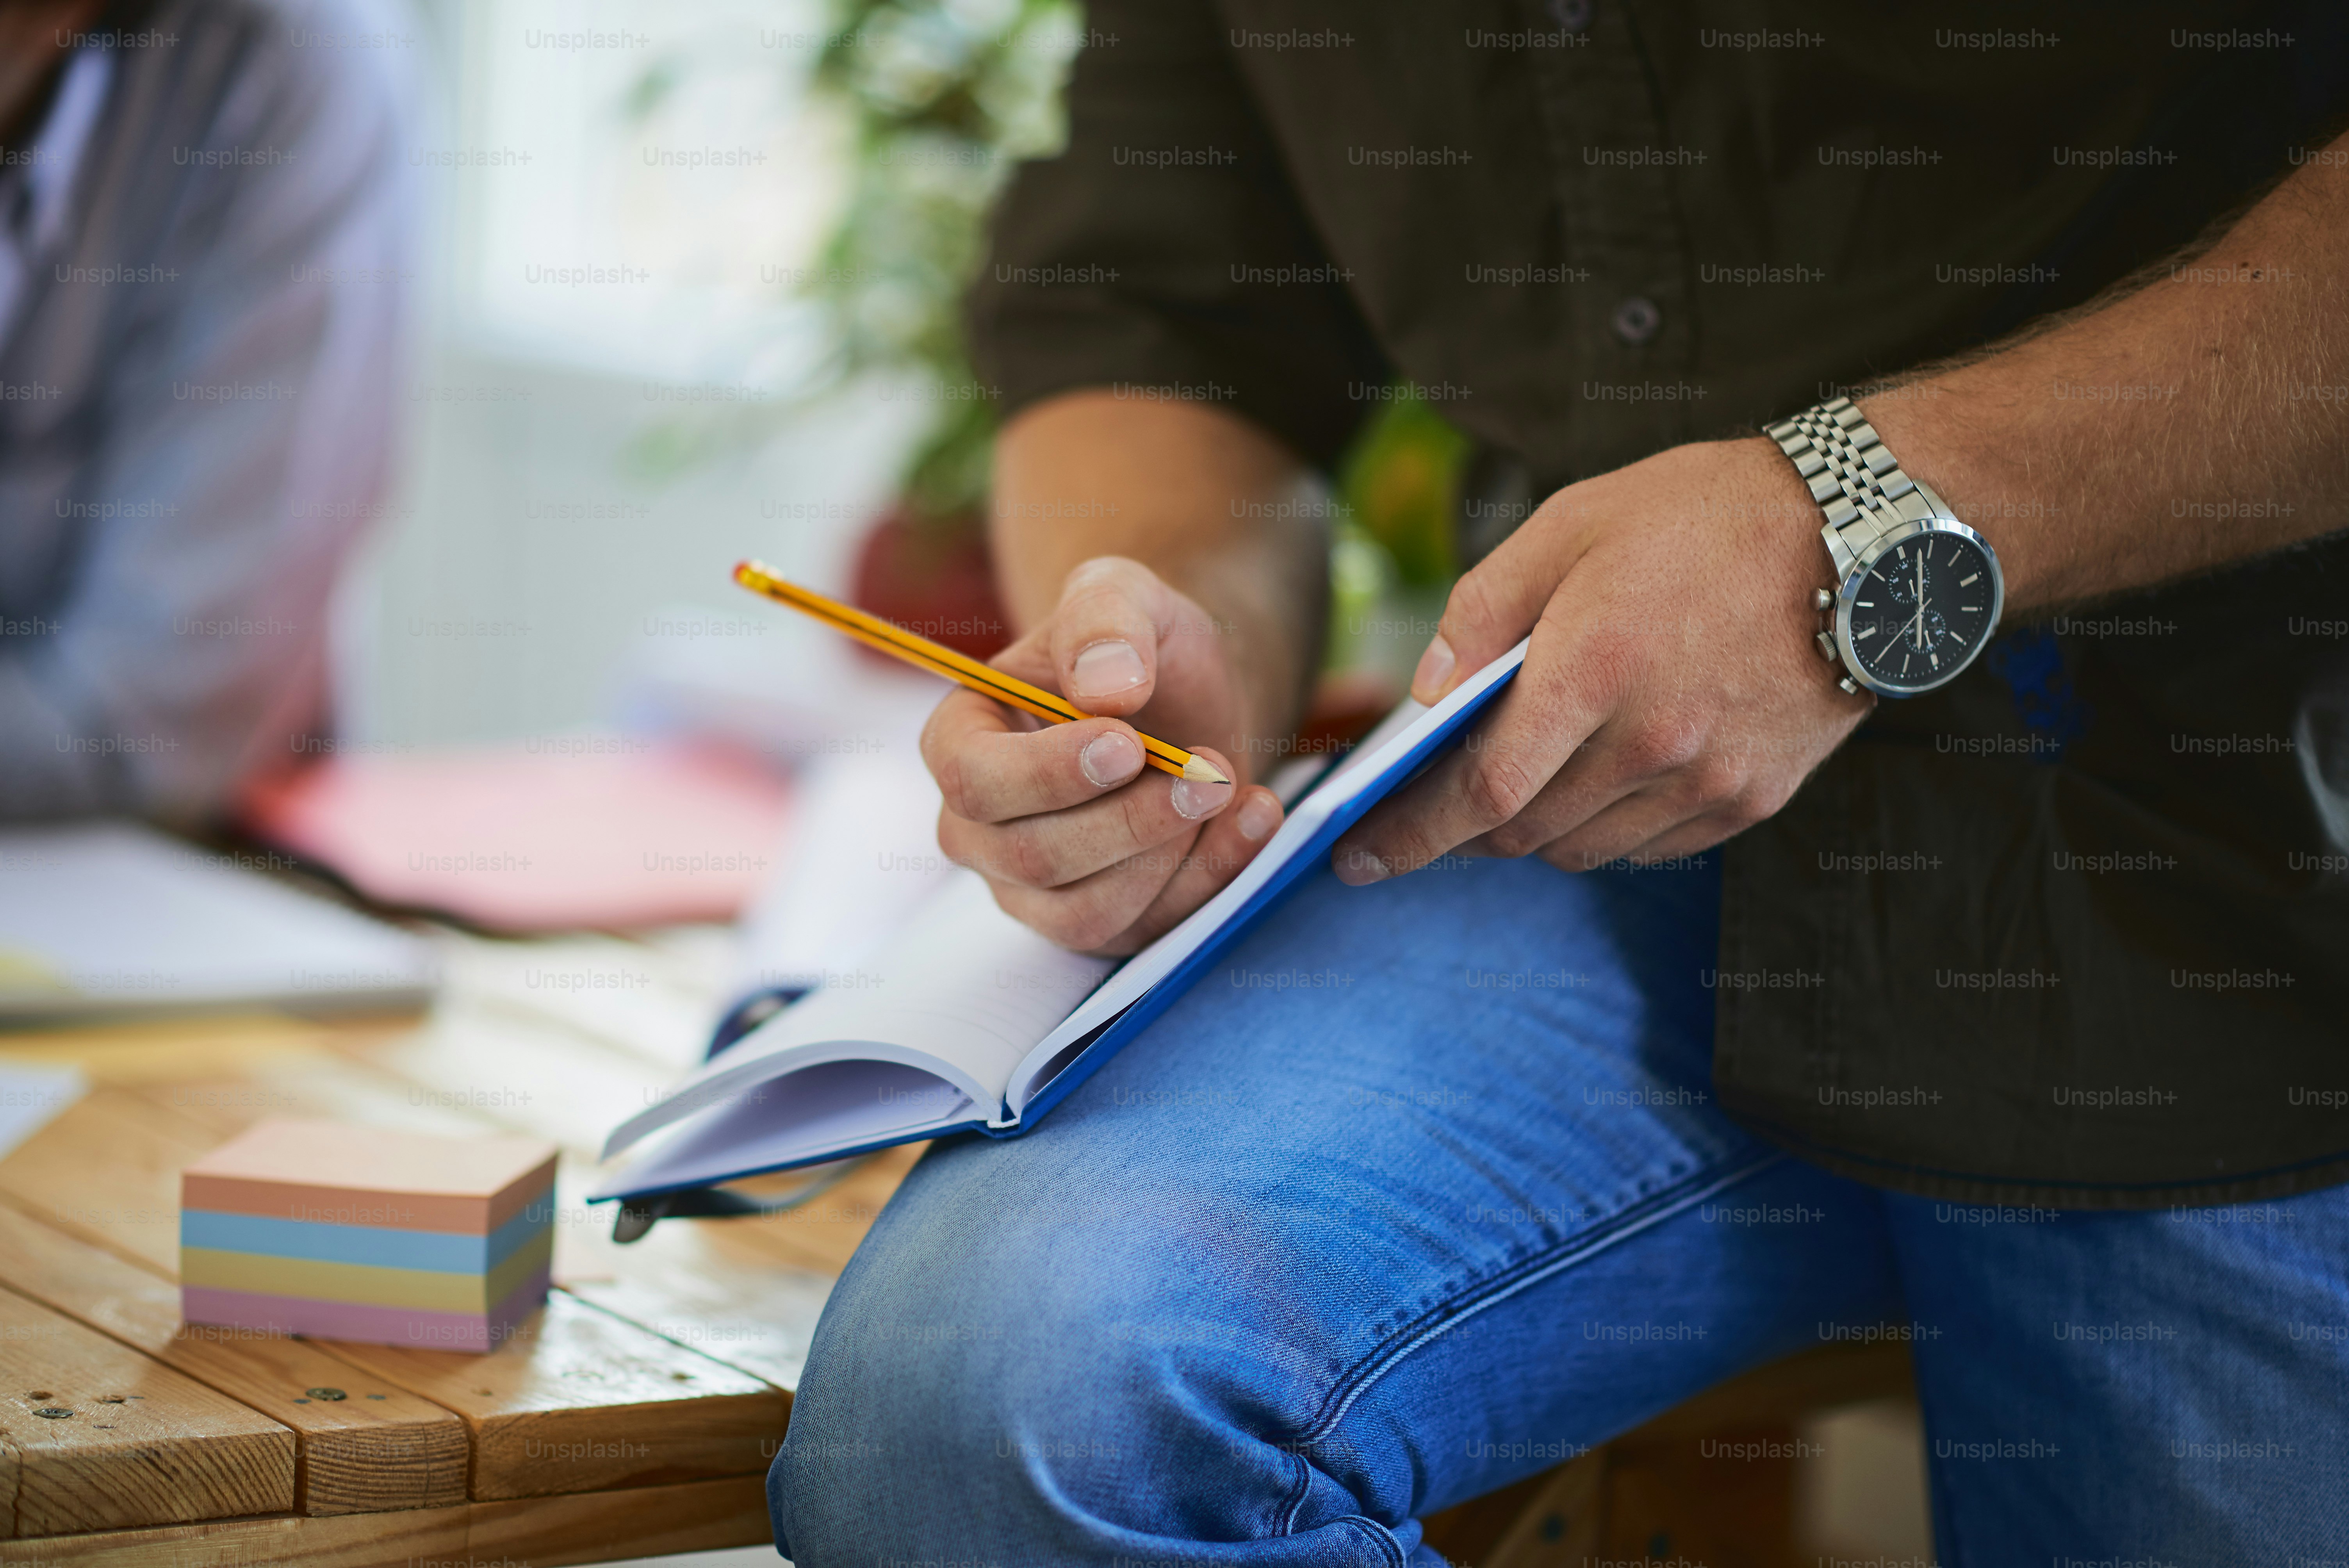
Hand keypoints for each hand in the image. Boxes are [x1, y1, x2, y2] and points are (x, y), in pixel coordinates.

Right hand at [920, 557, 1288, 952]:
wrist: (1190, 698)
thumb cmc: (1137, 647)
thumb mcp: (1122, 594)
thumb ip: (1103, 620)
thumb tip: (1106, 688)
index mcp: (958, 743)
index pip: (974, 782)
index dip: (1049, 772)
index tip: (1129, 742)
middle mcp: (978, 830)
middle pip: (1034, 856)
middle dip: (1131, 819)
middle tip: (1207, 769)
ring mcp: (1031, 891)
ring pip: (1085, 913)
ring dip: (1169, 858)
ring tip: (1229, 788)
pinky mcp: (1098, 925)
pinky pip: (1145, 932)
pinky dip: (1211, 879)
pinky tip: (1254, 816)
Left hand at [1332, 438, 1870, 881]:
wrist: (1856, 536)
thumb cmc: (1701, 517)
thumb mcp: (1569, 524)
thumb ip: (1483, 610)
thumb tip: (1424, 693)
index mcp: (1595, 670)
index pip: (1480, 793)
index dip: (1410, 835)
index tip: (1357, 858)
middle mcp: (1652, 742)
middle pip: (1523, 832)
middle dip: (1461, 832)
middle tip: (1427, 809)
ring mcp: (1707, 779)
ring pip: (1582, 848)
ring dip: (1533, 829)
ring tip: (1523, 776)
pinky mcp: (1751, 797)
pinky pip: (1646, 846)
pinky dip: (1603, 827)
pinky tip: (1599, 777)